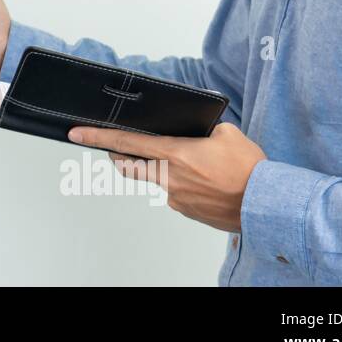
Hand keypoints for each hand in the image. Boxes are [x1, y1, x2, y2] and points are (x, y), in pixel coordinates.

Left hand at [67, 122, 267, 232]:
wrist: (265, 205)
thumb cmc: (249, 169)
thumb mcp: (226, 134)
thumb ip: (204, 130)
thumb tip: (196, 133)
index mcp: (174, 153)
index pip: (126, 142)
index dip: (98, 136)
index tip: (77, 133)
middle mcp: (168, 177)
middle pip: (128, 166)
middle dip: (117, 155)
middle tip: (116, 148)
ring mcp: (176, 197)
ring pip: (155, 179)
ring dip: (161, 168)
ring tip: (190, 163)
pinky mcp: (187, 211)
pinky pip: (175, 193)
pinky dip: (181, 183)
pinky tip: (203, 180)